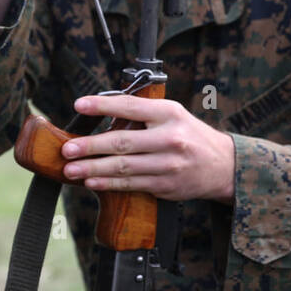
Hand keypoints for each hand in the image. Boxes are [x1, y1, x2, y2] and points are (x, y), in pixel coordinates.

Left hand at [61, 93, 235, 203]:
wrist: (223, 165)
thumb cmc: (189, 135)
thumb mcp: (172, 114)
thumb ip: (142, 112)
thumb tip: (101, 111)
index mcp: (169, 114)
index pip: (131, 107)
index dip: (103, 105)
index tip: (79, 104)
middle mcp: (169, 138)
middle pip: (123, 142)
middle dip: (90, 146)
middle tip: (67, 149)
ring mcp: (168, 164)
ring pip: (124, 167)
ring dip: (93, 169)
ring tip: (71, 169)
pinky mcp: (165, 185)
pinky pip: (131, 185)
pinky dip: (108, 184)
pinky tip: (91, 181)